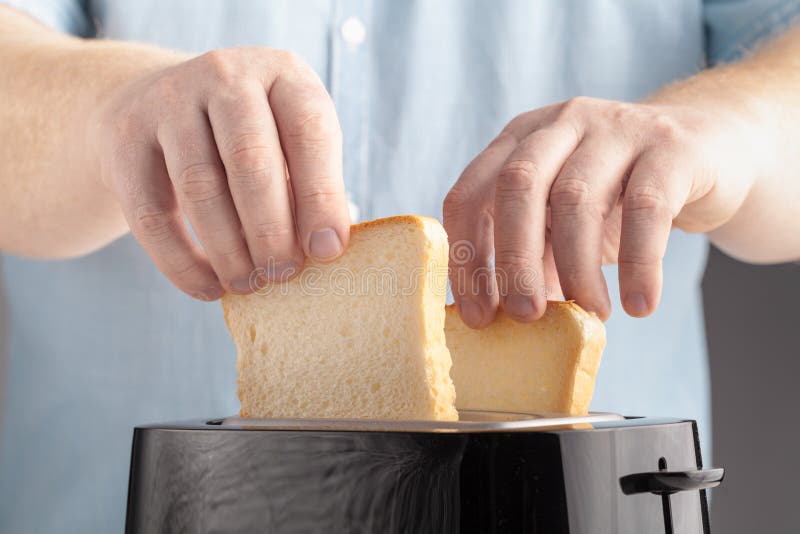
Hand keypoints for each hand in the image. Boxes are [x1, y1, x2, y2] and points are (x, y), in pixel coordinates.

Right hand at [92, 47, 349, 299]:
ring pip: (199, 186)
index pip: (309, 131)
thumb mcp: (289, 144)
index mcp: (283, 74)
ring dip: (228, 248)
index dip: (320, 196)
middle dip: (271, 228)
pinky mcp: (125, 136)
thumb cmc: (248, 138)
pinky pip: (151, 212)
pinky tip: (207, 287)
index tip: (326, 251)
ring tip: (248, 284)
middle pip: (250, 158)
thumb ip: (311, 188)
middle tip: (283, 274)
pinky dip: (181, 261)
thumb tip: (326, 247)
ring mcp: (169, 99)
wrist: (156, 105)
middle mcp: (226, 75)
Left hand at [445, 96, 755, 326]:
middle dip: (513, 259)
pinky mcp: (670, 145)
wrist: (708, 150)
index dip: (466, 258)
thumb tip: (501, 320)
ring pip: (577, 198)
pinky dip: (639, 263)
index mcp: (518, 141)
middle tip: (525, 317)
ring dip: (577, 268)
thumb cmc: (620, 196)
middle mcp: (560, 124)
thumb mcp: (564, 222)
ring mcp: (615, 127)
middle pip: (516, 186)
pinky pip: (647, 207)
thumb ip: (533, 257)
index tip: (477, 316)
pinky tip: (639, 304)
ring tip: (591, 314)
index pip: (469, 194)